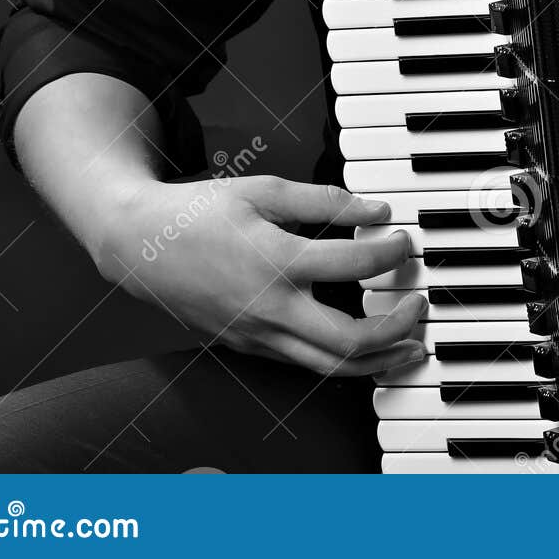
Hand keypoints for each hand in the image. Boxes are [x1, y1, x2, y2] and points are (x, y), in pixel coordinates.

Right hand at [94, 175, 426, 375]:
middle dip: (398, 327)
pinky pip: (307, 364)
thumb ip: (324, 201)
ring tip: (410, 345)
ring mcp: (259, 334)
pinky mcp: (252, 347)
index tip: (402, 239)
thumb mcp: (263, 191)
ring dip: (380, 360)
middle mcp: (270, 308)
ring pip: (332, 366)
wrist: (139, 247)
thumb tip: (375, 211)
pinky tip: (367, 348)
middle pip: (350, 339)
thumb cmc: (198, 214)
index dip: (390, 252)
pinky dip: (345, 361)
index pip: (354, 265)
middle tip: (420, 305)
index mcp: (275, 262)